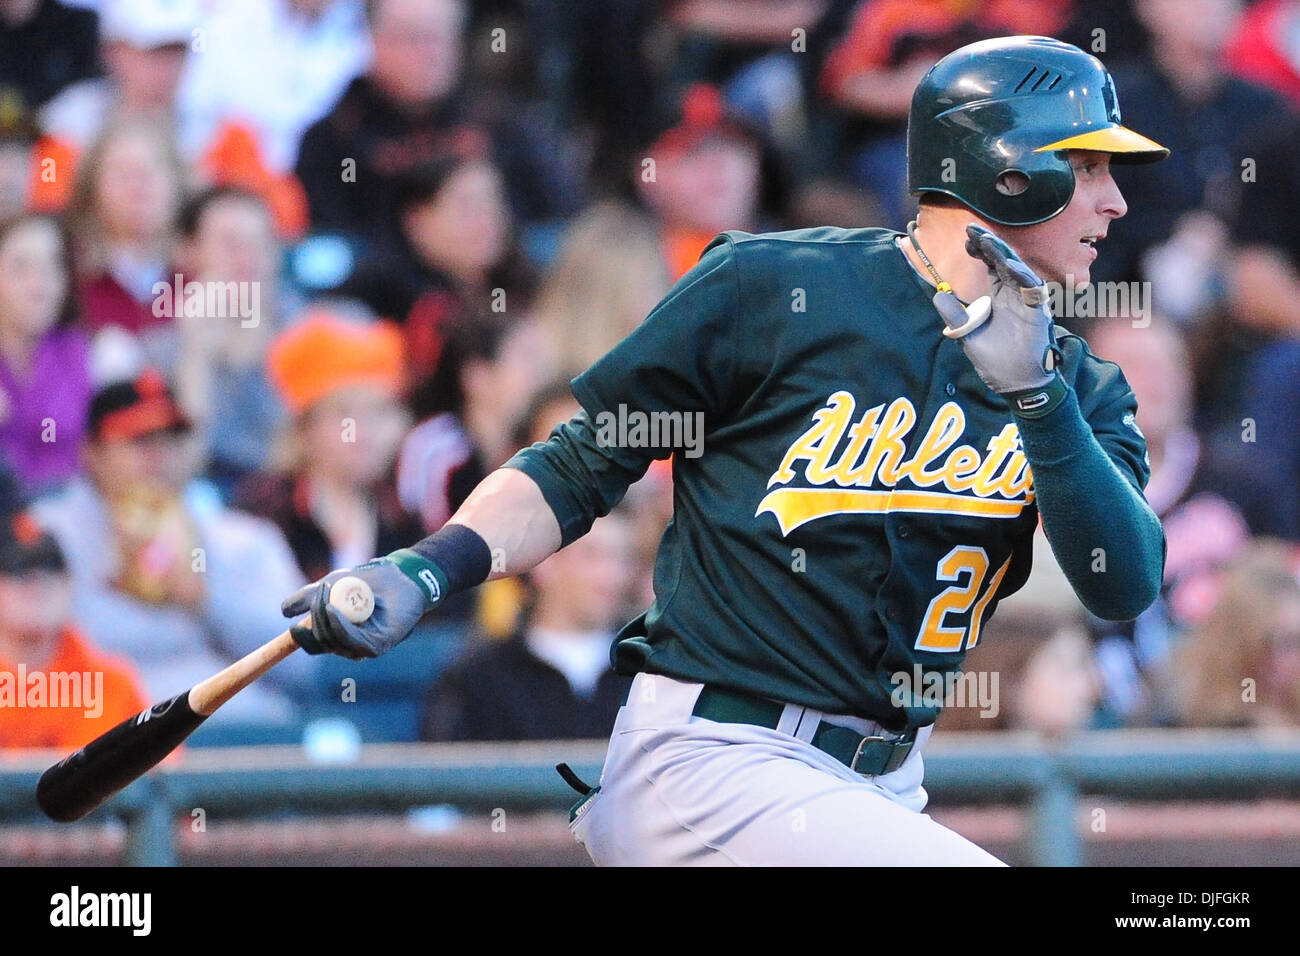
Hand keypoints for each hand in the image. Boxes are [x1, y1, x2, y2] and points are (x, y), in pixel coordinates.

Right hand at [281, 555, 435, 659]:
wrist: (397, 575)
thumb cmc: (366, 582)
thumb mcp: (330, 586)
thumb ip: (306, 598)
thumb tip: (283, 611)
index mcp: (337, 634)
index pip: (314, 645)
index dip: (302, 639)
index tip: (292, 626)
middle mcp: (349, 644)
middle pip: (322, 643)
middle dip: (315, 620)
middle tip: (319, 593)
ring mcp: (365, 646)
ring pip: (335, 643)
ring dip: (326, 620)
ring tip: (327, 597)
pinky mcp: (379, 645)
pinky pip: (354, 642)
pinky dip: (341, 627)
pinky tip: (335, 611)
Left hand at [935, 224, 1060, 395]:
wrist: (1014, 383)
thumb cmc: (995, 359)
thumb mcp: (967, 334)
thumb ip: (954, 315)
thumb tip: (938, 295)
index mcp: (999, 294)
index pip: (990, 264)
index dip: (979, 249)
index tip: (965, 239)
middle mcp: (1014, 293)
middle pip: (1002, 260)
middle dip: (987, 244)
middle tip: (971, 229)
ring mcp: (1027, 301)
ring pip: (1017, 269)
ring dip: (1001, 254)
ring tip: (985, 241)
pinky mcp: (1038, 312)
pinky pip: (1032, 289)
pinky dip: (1022, 276)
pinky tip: (1008, 265)